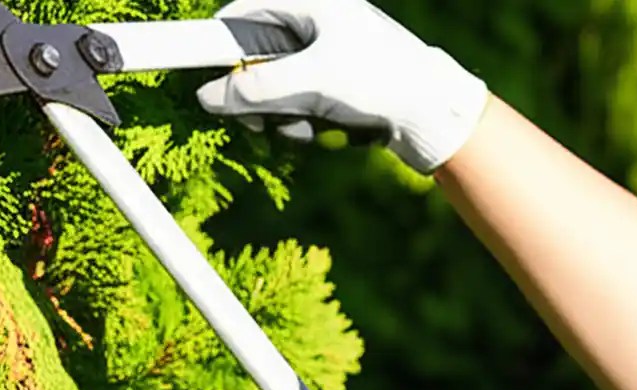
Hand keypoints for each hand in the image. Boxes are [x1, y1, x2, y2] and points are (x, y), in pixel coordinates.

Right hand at [195, 0, 489, 173]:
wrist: (435, 114)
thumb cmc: (379, 82)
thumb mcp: (310, 84)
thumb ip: (254, 90)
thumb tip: (207, 98)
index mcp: (313, 2)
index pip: (243, 10)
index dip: (219, 42)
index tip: (202, 73)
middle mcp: (318, 21)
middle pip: (255, 56)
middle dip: (257, 94)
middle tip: (259, 121)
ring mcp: (326, 53)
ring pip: (275, 86)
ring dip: (284, 115)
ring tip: (310, 126)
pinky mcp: (335, 83)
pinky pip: (298, 102)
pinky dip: (305, 121)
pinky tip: (328, 129)